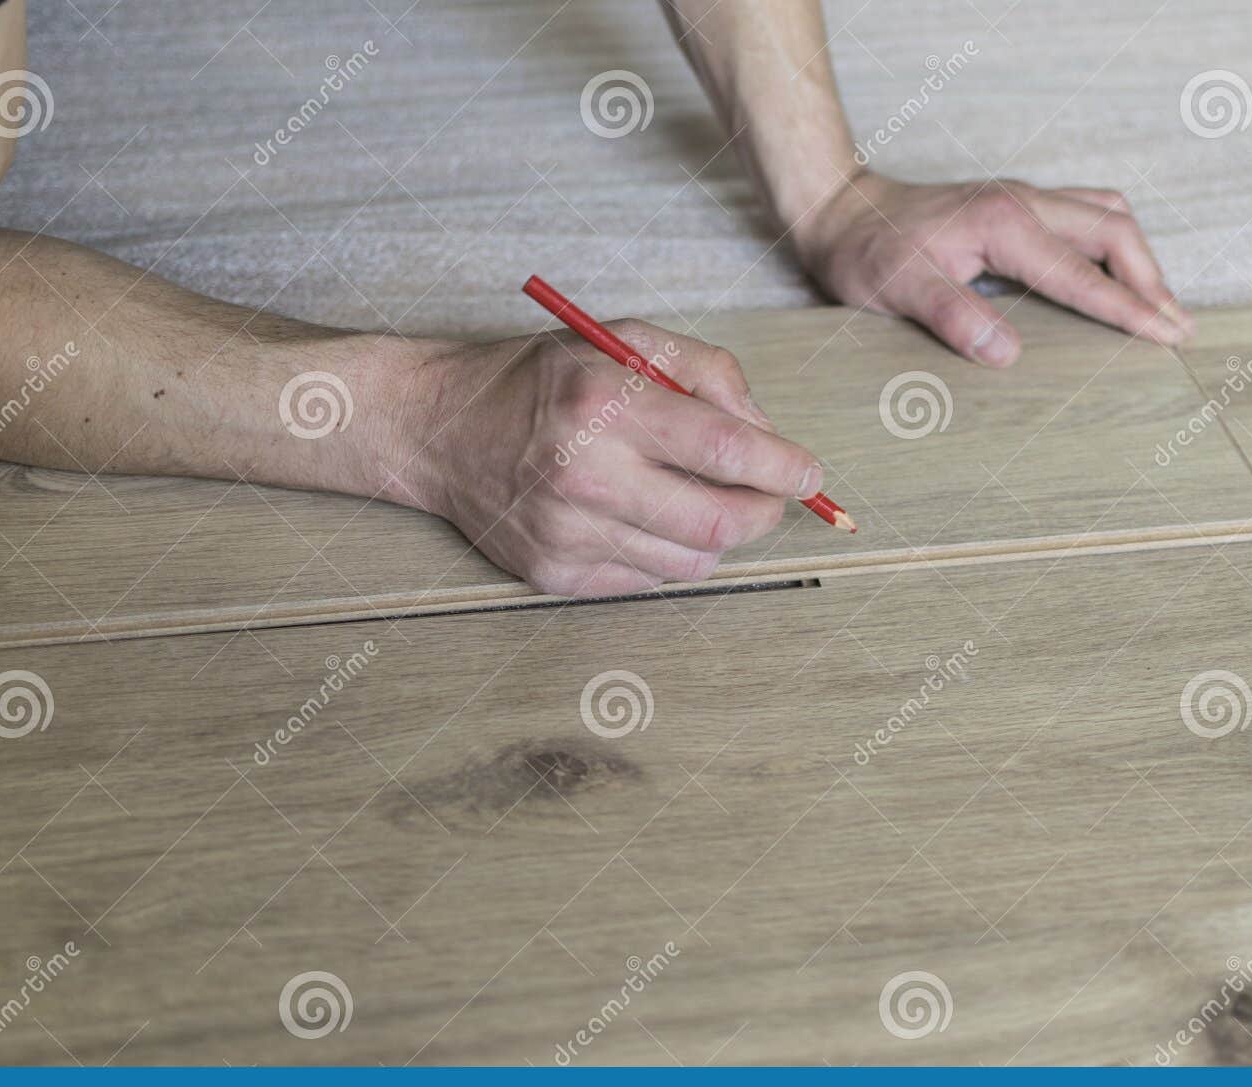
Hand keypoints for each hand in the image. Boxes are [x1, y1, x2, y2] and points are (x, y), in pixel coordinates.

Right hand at [408, 322, 823, 596]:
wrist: (442, 430)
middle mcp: (585, 474)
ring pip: (693, 561)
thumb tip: (769, 437)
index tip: (809, 475)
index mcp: (606, 404)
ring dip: (717, 534)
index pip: (725, 452)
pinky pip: (650, 580)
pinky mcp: (556, 575)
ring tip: (695, 497)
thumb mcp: (625, 340)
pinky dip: (668, 552)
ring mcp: (568, 534)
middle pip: (719, 522)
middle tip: (767, 493)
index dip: (783, 469)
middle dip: (763, 511)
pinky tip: (643, 516)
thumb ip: (708, 373)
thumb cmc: (543, 379)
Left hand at [791, 172, 1193, 365]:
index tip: (1167, 337)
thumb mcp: (897, 290)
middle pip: (1114, 231)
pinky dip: (1112, 245)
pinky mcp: (1015, 205)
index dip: (1129, 308)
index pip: (1083, 272)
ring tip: (1158, 306)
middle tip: (1178, 329)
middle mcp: (1023, 201)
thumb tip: (1007, 353)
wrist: (840, 210)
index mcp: (1004, 223)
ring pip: (1105, 217)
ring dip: (1137, 258)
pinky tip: (1113, 275)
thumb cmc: (865, 251)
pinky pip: (1084, 215)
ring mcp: (1022, 198)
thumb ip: (953, 316)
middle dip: (1152, 280)